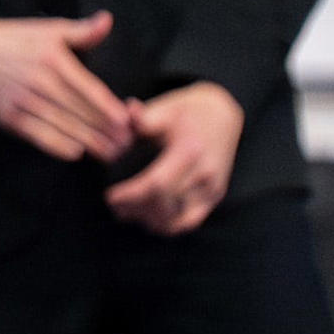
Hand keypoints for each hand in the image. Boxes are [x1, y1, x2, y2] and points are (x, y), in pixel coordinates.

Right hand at [0, 13, 133, 162]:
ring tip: (109, 154)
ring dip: (89, 143)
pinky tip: (75, 152)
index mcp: (54, 60)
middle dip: (106, 131)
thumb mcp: (49, 29)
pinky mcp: (7, 116)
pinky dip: (58, 146)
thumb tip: (107, 20)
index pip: (90, 90)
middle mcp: (39, 82)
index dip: (111, 109)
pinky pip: (38, 135)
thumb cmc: (15, 40)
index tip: (128, 122)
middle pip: (81, 112)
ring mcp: (22, 101)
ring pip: (63, 127)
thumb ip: (81, 31)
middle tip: (126, 145)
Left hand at [105, 81, 241, 235]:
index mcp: (190, 150)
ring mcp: (213, 187)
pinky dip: (168, 226)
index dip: (131, 195)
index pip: (157, 184)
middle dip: (135, 209)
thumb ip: (143, 117)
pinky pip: (191, 221)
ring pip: (178, 220)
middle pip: (165, 205)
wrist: (223, 115)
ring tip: (127, 213)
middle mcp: (205, 173)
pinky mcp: (215, 196)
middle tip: (114, 206)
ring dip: (150, 221)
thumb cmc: (187, 111)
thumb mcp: (164, 108)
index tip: (110, 196)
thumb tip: (127, 112)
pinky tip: (148, 218)